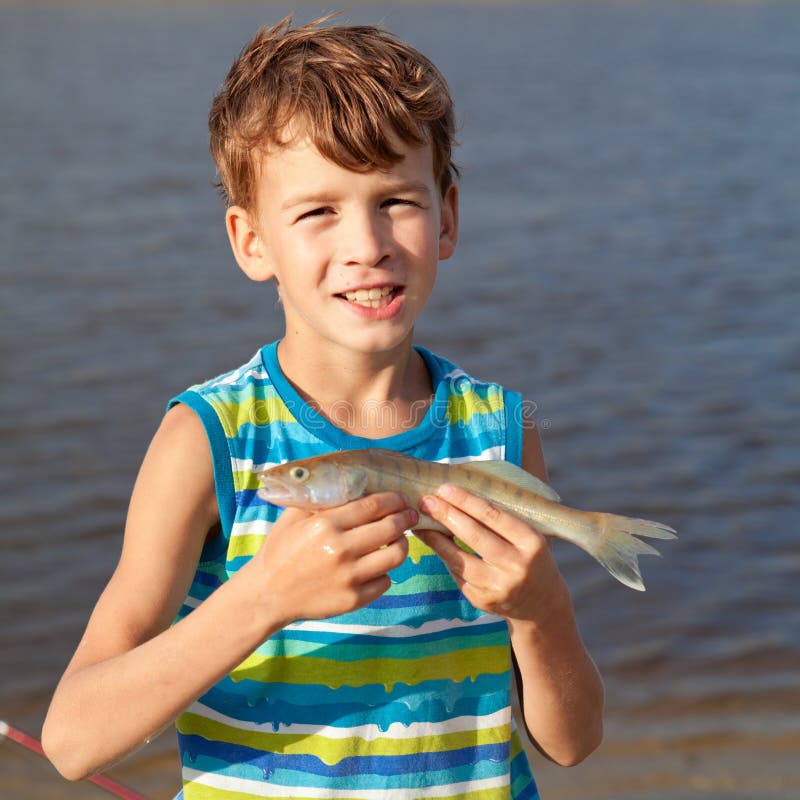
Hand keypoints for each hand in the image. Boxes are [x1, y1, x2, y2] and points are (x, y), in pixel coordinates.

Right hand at [247, 492, 414, 626]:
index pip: (373, 506)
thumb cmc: (281, 550)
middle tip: (410, 515)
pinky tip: (377, 565)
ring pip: (395, 555)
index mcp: (325, 525)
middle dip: (406, 518)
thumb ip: (321, 497)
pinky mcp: (353, 600)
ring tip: (398, 539)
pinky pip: (385, 581)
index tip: (400, 498)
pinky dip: (385, 572)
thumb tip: (349, 477)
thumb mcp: (293, 516)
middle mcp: (340, 550)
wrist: (267, 594)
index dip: (393, 499)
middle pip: (390, 528)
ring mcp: (348, 577)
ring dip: (401, 544)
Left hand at [416, 484, 565, 623]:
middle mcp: (516, 566)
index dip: (466, 501)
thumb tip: (459, 496)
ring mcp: (499, 587)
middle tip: (426, 501)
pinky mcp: (483, 601)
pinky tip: (435, 544)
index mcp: (531, 543)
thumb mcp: (528, 536)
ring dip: (436, 539)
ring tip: (420, 523)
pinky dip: (445, 557)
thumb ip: (502, 520)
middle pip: (474, 536)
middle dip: (446, 515)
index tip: (445, 489)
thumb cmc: (530, 557)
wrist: (541, 602)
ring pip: (459, 559)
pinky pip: (457, 574)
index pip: (493, 516)